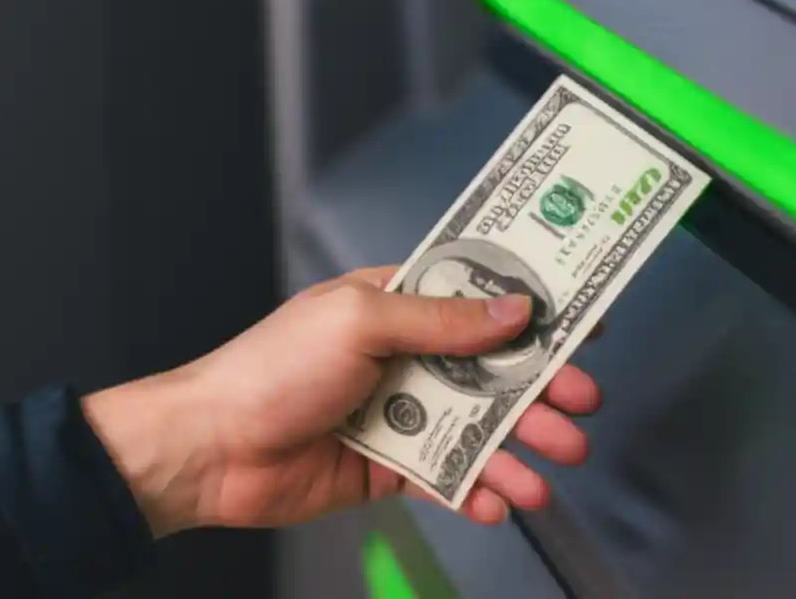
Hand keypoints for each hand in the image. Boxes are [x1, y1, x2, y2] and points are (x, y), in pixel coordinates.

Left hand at [83, 266, 601, 536]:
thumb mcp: (360, 322)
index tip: (582, 316)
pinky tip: (501, 499)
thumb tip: (510, 308)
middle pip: (492, 367)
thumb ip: (441, 320)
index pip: (477, 295)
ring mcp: (399, 410)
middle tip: (582, 400)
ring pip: (479, 425)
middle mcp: (403, 354)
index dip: (531, 304)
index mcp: (395, 303)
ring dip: (522, 442)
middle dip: (542, 385)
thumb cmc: (268, 370)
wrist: (212, 452)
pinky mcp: (391, 465)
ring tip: (558, 458)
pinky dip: (479, 489)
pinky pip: (448, 477)